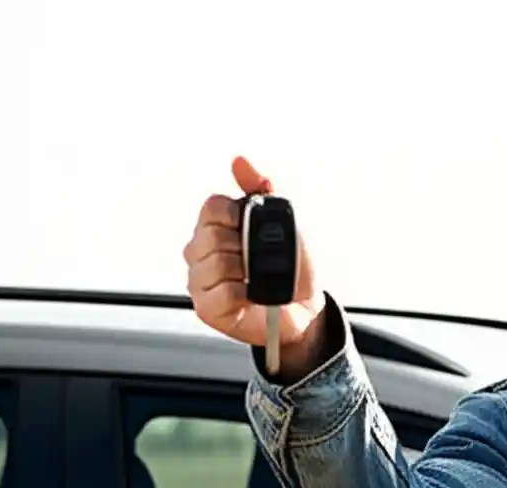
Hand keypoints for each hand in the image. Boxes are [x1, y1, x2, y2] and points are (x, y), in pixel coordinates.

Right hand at [184, 156, 326, 353]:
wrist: (305, 306)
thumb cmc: (292, 265)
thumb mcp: (286, 220)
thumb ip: (262, 188)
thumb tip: (239, 159)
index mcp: (215, 226)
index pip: (211, 207)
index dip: (236, 215)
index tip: (254, 227)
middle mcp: (200, 251)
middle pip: (209, 234)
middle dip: (243, 246)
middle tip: (259, 259)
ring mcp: (200, 280)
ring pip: (214, 264)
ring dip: (244, 271)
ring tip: (255, 279)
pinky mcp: (206, 308)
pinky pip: (219, 293)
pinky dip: (242, 294)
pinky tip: (250, 297)